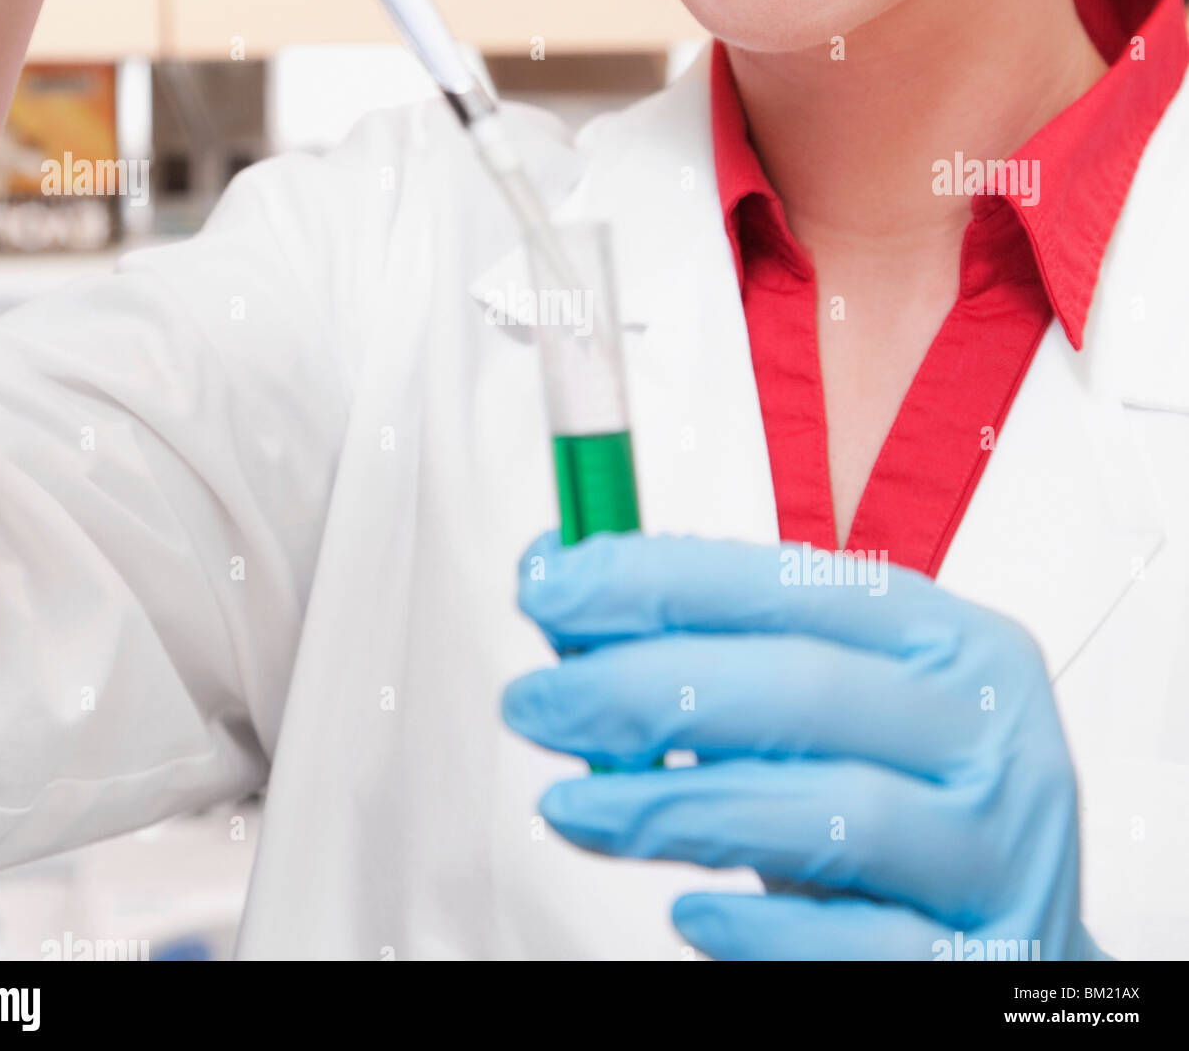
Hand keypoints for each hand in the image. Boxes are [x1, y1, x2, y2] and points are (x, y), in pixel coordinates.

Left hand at [502, 530, 1105, 960]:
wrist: (1000, 937)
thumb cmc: (888, 799)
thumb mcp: (817, 710)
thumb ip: (710, 648)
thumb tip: (563, 577)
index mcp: (951, 642)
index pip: (797, 584)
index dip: (663, 579)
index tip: (552, 587)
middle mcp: (991, 735)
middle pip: (805, 688)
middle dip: (645, 687)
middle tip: (537, 702)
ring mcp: (1000, 854)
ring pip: (833, 812)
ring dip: (675, 805)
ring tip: (569, 806)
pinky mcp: (988, 962)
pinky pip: (866, 945)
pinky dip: (764, 925)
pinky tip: (689, 910)